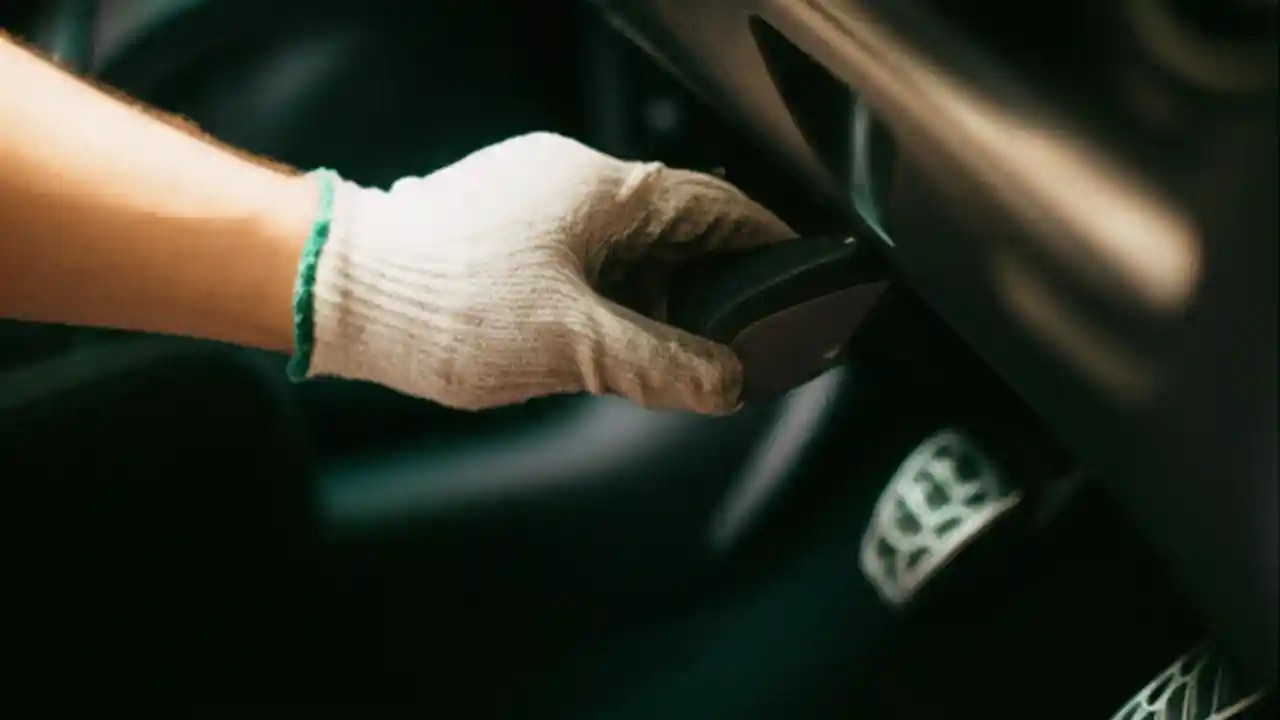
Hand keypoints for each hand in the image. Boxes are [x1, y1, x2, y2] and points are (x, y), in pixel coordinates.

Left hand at [291, 132, 792, 413]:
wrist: (339, 291)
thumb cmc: (442, 299)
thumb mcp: (572, 344)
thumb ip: (660, 364)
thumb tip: (725, 381)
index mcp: (601, 190)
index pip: (713, 203)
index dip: (763, 238)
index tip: (796, 267)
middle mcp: (571, 183)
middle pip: (671, 226)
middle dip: (709, 281)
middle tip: (738, 333)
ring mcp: (533, 202)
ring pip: (624, 247)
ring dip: (654, 295)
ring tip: (672, 352)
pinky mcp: (502, 229)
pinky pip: (580, 258)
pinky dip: (608, 296)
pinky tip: (607, 339)